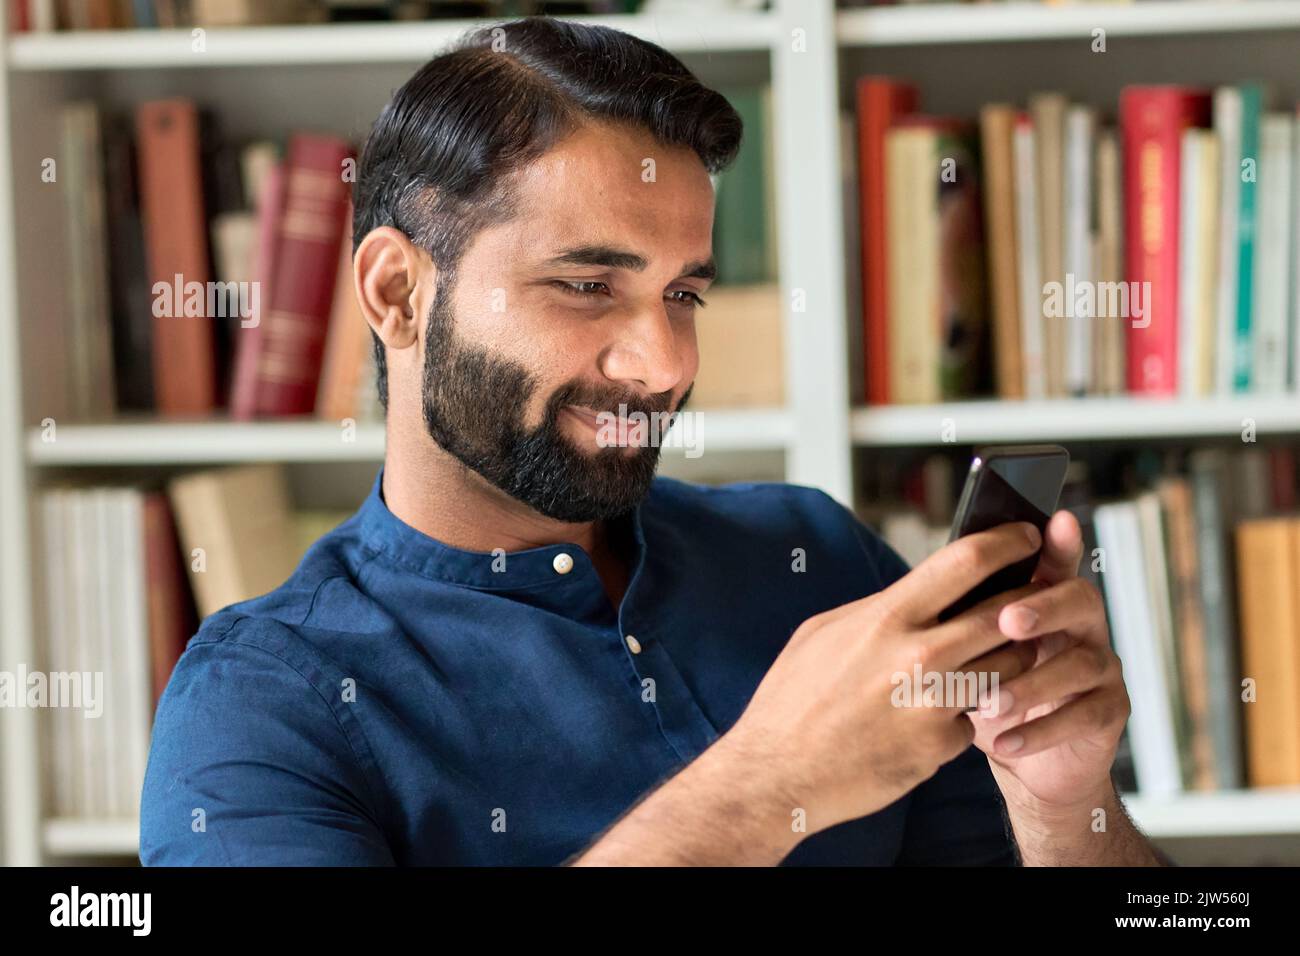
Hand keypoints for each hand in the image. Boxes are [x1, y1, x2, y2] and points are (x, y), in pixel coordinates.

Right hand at [725, 522, 1044, 836]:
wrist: (776, 773)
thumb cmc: (792, 698)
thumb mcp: (824, 632)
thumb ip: (878, 607)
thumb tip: (919, 589)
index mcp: (887, 616)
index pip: (966, 561)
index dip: (1008, 541)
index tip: (1028, 536)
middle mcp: (918, 655)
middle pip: (1007, 614)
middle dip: (1029, 603)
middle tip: (1037, 599)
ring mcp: (935, 704)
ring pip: (1011, 667)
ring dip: (1012, 658)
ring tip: (997, 655)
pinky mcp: (941, 746)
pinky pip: (976, 717)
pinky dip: (966, 714)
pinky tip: (939, 715)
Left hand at [965, 510, 1130, 814]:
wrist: (1022, 755)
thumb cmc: (987, 688)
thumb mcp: (968, 649)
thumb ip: (961, 615)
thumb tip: (923, 585)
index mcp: (1046, 599)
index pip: (1054, 562)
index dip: (1059, 542)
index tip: (1053, 522)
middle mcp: (1081, 625)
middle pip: (1080, 599)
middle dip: (1044, 607)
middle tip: (1007, 621)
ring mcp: (1101, 667)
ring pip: (1082, 663)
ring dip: (1033, 682)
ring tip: (989, 703)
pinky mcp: (1110, 710)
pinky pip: (1086, 715)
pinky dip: (1042, 730)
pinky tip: (1004, 742)